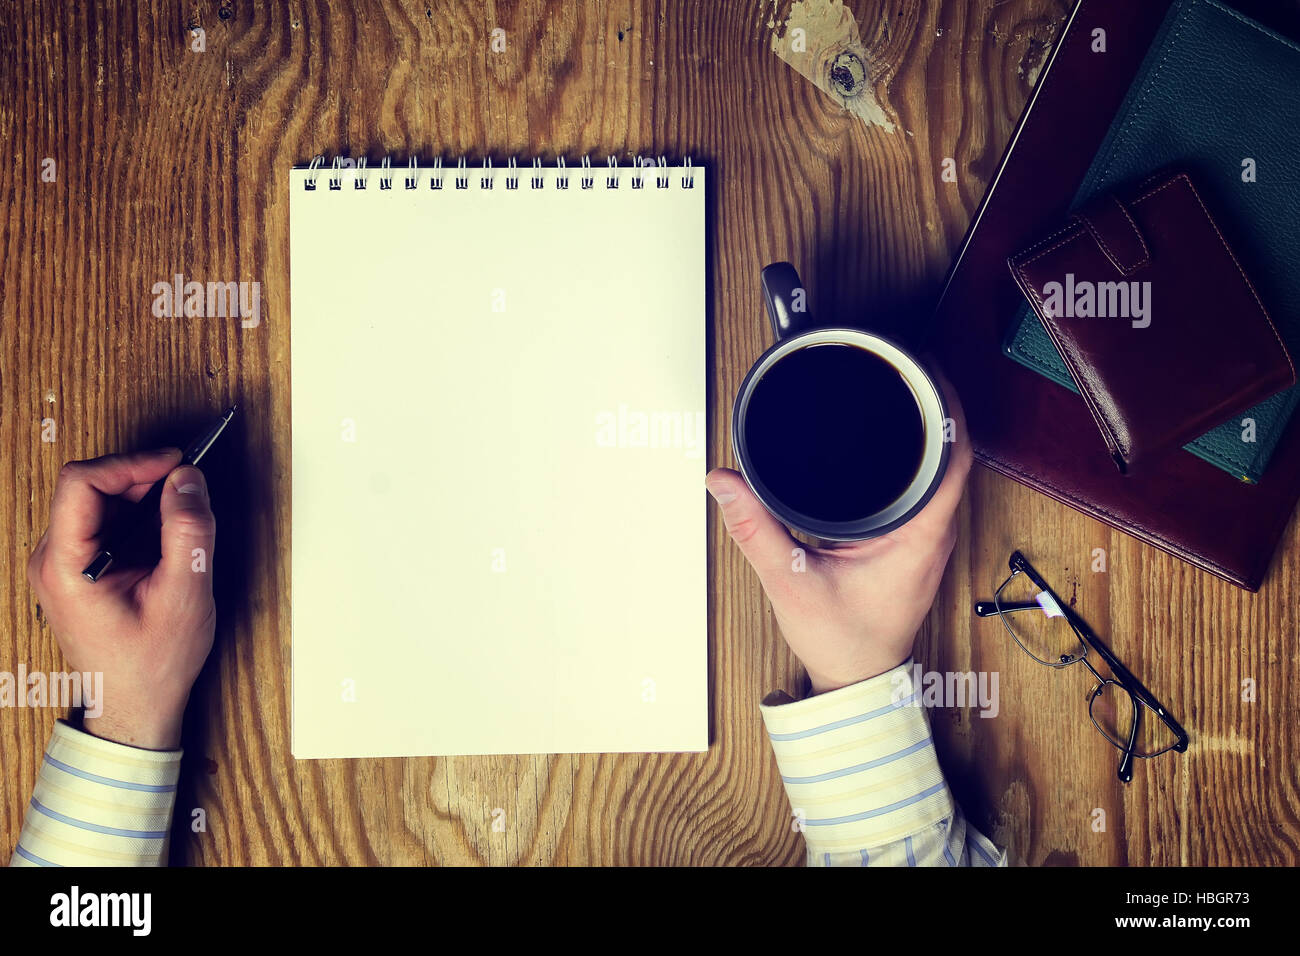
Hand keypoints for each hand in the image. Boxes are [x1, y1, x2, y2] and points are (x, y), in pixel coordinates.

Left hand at [27, 449, 217, 749]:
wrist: (135, 706)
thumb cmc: (153, 663)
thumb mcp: (184, 594)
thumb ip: (188, 531)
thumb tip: (188, 479)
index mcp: (66, 567)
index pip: (81, 484)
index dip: (130, 464)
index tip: (174, 463)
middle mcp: (53, 561)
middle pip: (87, 487)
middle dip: (139, 476)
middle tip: (185, 483)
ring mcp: (62, 565)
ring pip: (95, 501)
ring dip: (140, 494)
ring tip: (181, 506)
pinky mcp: (78, 568)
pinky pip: (101, 521)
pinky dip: (136, 513)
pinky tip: (166, 527)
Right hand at [706, 376, 972, 694]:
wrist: (857, 682)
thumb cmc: (841, 642)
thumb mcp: (791, 582)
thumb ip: (755, 530)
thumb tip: (725, 485)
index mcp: (919, 535)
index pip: (954, 454)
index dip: (946, 406)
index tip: (925, 371)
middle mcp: (934, 531)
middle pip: (953, 450)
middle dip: (934, 402)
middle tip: (904, 365)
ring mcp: (928, 536)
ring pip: (943, 467)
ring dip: (928, 428)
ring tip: (901, 388)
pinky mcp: (914, 541)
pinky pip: (927, 486)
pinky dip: (915, 455)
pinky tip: (892, 440)